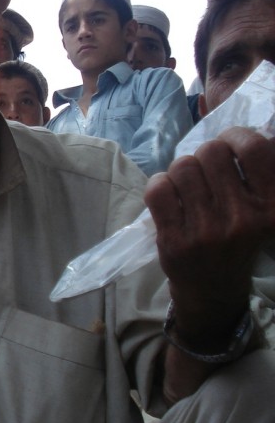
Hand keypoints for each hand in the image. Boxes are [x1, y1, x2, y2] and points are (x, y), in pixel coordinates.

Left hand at [145, 127, 274, 345]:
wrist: (213, 289)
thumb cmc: (239, 239)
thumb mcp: (263, 209)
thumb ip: (258, 174)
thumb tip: (240, 133)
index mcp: (272, 207)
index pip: (253, 148)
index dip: (236, 136)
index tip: (230, 145)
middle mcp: (244, 219)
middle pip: (211, 152)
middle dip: (204, 156)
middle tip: (205, 173)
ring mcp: (207, 231)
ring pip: (182, 167)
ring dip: (180, 171)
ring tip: (187, 188)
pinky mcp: (175, 240)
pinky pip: (158, 188)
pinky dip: (158, 184)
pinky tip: (168, 195)